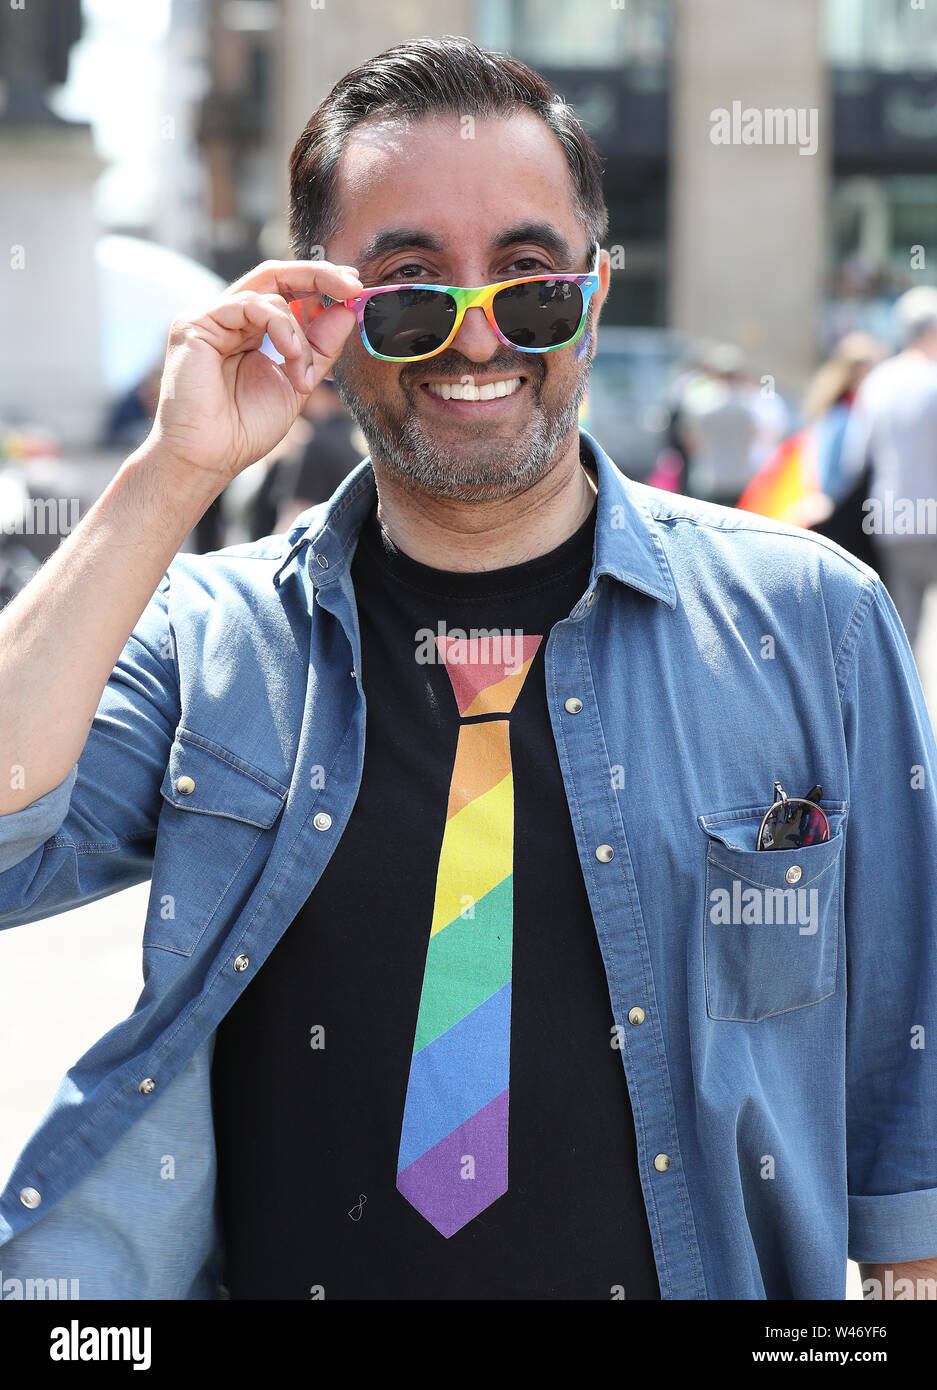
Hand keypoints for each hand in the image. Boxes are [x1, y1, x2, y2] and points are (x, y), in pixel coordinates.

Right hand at [146, 259, 363, 486]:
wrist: (210, 458)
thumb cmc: (245, 429)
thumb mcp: (297, 382)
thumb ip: (320, 347)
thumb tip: (346, 311)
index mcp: (250, 331)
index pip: (286, 291)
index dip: (320, 284)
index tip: (355, 289)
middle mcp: (228, 319)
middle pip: (275, 275)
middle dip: (319, 275)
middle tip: (353, 286)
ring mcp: (210, 318)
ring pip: (269, 295)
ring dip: (300, 333)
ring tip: (305, 374)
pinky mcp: (195, 323)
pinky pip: (248, 305)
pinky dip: (280, 327)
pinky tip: (291, 355)